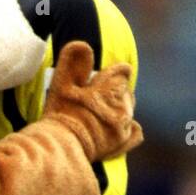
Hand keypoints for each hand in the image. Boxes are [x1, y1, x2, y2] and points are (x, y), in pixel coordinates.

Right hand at [43, 41, 142, 161]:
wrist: (61, 149)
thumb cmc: (59, 115)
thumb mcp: (61, 83)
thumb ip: (72, 60)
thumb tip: (84, 45)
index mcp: (110, 89)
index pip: (121, 72)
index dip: (115, 71)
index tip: (110, 72)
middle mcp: (122, 106)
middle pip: (125, 91)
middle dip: (116, 90)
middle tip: (99, 95)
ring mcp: (124, 126)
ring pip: (129, 108)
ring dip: (120, 106)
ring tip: (103, 111)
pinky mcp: (122, 144)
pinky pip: (136, 132)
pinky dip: (131, 128)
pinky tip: (120, 127)